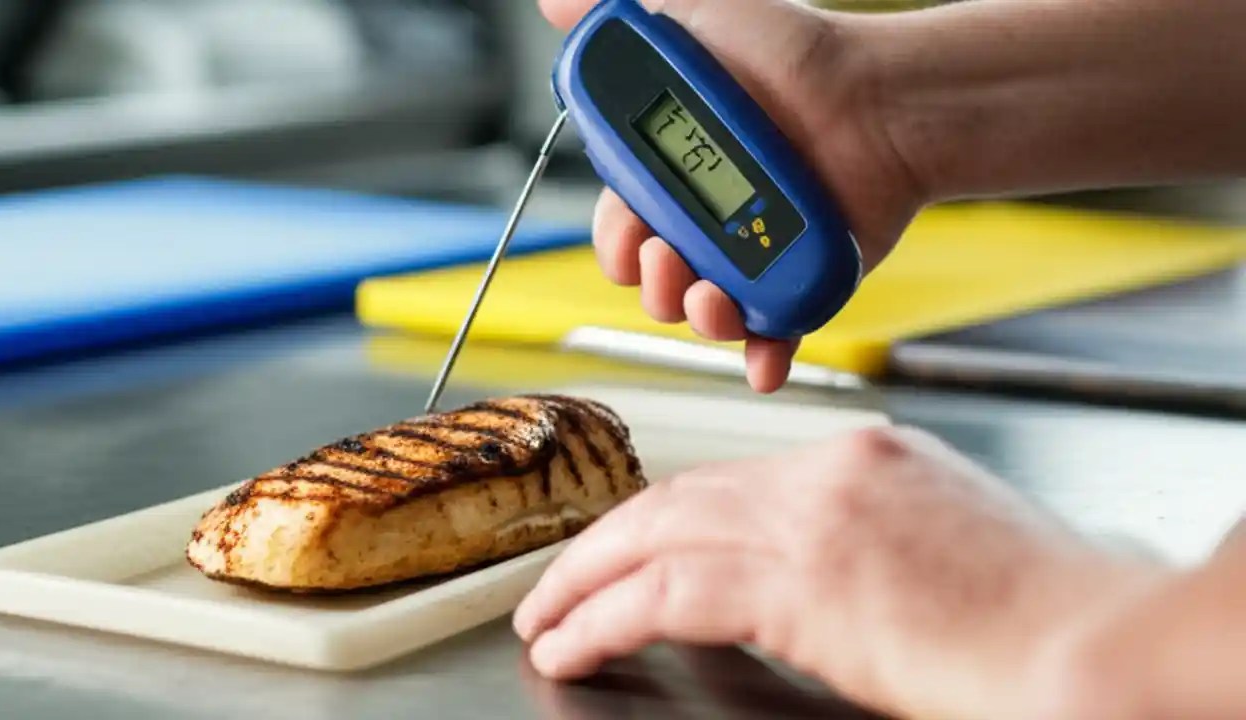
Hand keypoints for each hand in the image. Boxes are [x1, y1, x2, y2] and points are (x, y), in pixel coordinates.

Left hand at [513, 426, 1161, 719]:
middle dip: (606, 540)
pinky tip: (572, 645)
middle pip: (680, 493)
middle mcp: (827, 471)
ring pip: (656, 534)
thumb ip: (865, 537)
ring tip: (545, 617)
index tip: (629, 545)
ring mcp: (810, 519)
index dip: (665, 515)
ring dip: (585, 579)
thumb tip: (812, 574)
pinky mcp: (796, 582)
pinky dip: (603, 617)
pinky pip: (665, 593)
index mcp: (865, 455)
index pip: (732, 477)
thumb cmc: (1041, 613)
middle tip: (559, 579)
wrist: (1088, 643)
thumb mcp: (945, 542)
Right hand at [539, 0, 924, 392]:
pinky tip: (763, 365)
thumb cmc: (795, 56)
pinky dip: (765, 361)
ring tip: (713, 293)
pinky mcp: (800, 288)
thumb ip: (622, 13)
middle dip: (651, 284)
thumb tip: (555, 6)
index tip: (631, 231)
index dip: (616, 244)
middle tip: (668, 257)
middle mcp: (706, 226)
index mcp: (671, 178)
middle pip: (655, 284)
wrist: (881, 95)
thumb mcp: (698, 17)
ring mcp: (752, 261)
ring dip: (696, 318)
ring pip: (704, 316)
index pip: (619, 232)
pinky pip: (774, 339)